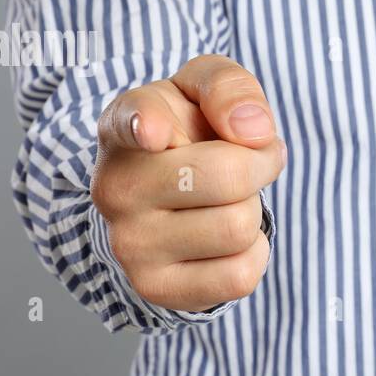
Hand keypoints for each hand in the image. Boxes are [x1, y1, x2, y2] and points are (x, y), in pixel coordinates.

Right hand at [90, 54, 285, 311]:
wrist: (165, 196)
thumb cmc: (189, 133)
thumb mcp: (204, 90)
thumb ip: (229, 88)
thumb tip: (254, 131)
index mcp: (126, 125)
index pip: (133, 120)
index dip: (146, 124)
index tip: (154, 131)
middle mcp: (116, 187)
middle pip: (228, 177)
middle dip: (259, 166)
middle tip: (248, 163)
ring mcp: (130, 243)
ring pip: (238, 227)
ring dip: (253, 211)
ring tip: (226, 201)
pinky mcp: (156, 287)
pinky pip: (239, 276)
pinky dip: (253, 254)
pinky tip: (225, 239)